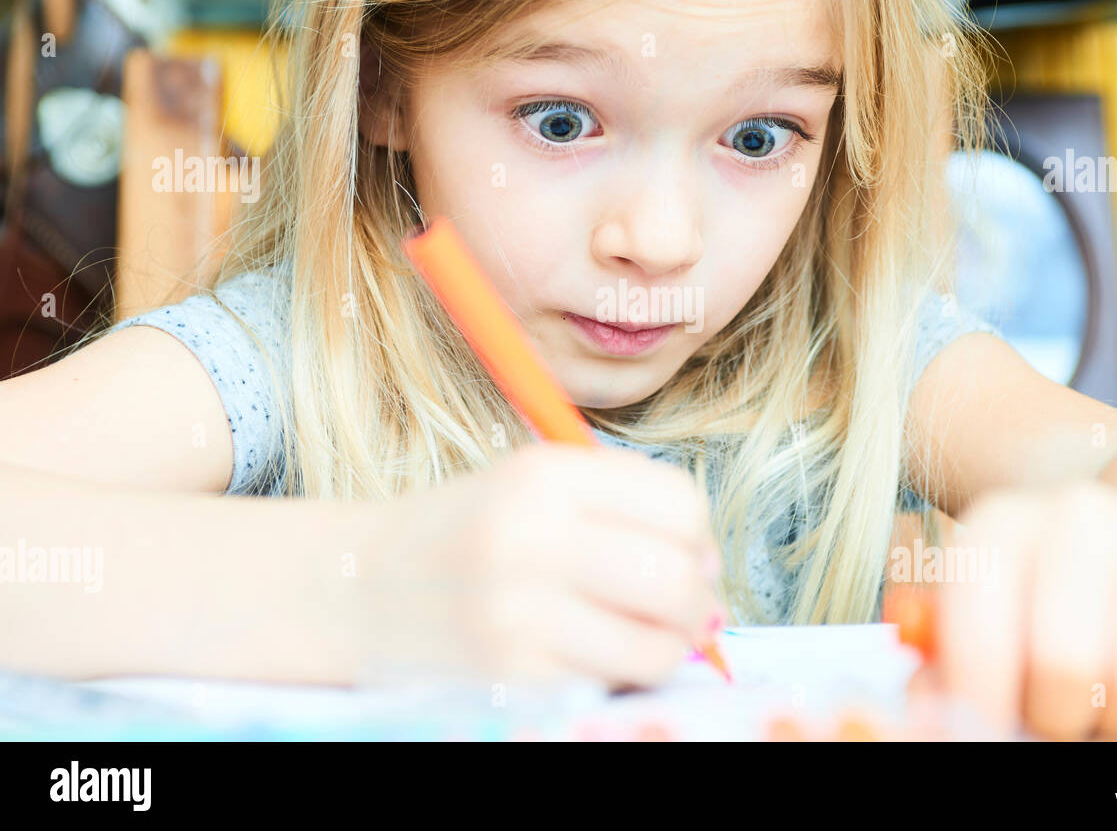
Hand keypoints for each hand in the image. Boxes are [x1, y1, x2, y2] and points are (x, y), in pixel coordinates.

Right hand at [358, 443, 723, 689]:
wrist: (362, 586)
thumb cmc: (471, 530)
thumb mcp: (536, 481)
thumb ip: (625, 504)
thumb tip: (710, 565)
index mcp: (545, 476)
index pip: (678, 504)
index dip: (699, 536)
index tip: (689, 552)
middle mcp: (532, 538)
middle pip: (675, 577)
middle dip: (699, 601)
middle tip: (686, 608)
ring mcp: (519, 612)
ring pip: (654, 645)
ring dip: (669, 646)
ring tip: (646, 634)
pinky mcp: (510, 675)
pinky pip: (610, 682)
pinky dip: (621, 674)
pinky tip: (596, 654)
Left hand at [935, 480, 1116, 738]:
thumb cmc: (1034, 598)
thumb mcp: (978, 613)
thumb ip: (945, 667)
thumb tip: (932, 721)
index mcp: (999, 524)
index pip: (980, 634)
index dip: (981, 702)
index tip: (985, 729)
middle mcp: (1078, 515)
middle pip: (1066, 665)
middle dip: (1053, 717)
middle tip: (1050, 720)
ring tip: (1098, 707)